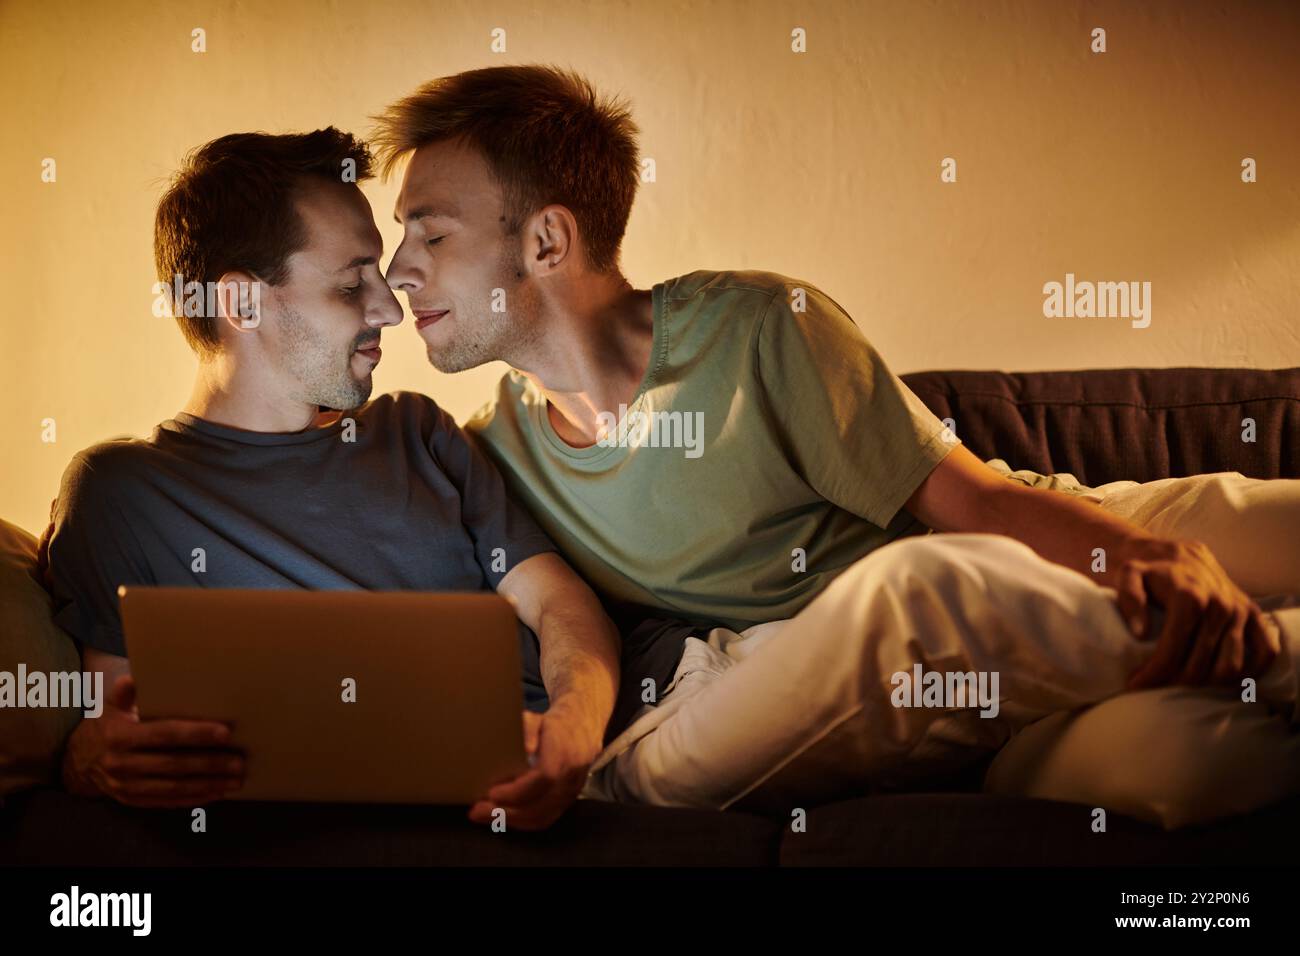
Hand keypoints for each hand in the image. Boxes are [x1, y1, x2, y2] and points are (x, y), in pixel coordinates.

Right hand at [61, 675, 244, 807]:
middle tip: (240, 762)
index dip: (195, 733)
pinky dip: (193, 799)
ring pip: (173, 788)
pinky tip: (216, 793)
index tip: (226, 733)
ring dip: (207, 785)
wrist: (79, 760)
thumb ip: (125, 693)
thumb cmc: (106, 725)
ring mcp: (125, 786)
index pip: (164, 734)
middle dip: (209, 764)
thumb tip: (133, 679)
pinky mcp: (132, 800)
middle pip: (173, 764)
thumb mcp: (110, 706)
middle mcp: (121, 764)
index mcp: (119, 736)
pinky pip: (166, 801)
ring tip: (235, 780)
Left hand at [467, 700, 601, 830]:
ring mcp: (572, 792)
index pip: (544, 777)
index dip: (517, 789)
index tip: (492, 792)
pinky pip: (545, 820)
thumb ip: (527, 728)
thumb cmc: (552, 725)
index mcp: (563, 751)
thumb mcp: (537, 719)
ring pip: (542, 817)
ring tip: (484, 815)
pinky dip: (521, 822)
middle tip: (477, 810)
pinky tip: (502, 818)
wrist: (582, 730)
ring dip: (511, 820)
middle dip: (506, 811)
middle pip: (540, 804)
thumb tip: (524, 747)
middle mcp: (571, 775)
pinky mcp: (568, 802)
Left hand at [1115, 537, 1279, 689]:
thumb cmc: (1151, 571)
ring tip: (1180, 687)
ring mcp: (1241, 612)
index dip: (1154, 673)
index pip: (1172, 650)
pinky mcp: (1255, 616)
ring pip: (1230, 666)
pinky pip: (1265, 653)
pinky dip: (1249, 673)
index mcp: (1189, 597)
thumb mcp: (1129, 575)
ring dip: (1206, 686)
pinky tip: (1222, 681)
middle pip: (1200, 665)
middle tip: (1153, 689)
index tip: (1135, 684)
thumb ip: (1129, 599)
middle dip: (1173, 684)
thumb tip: (1140, 633)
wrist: (1179, 556)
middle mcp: (1220, 605)